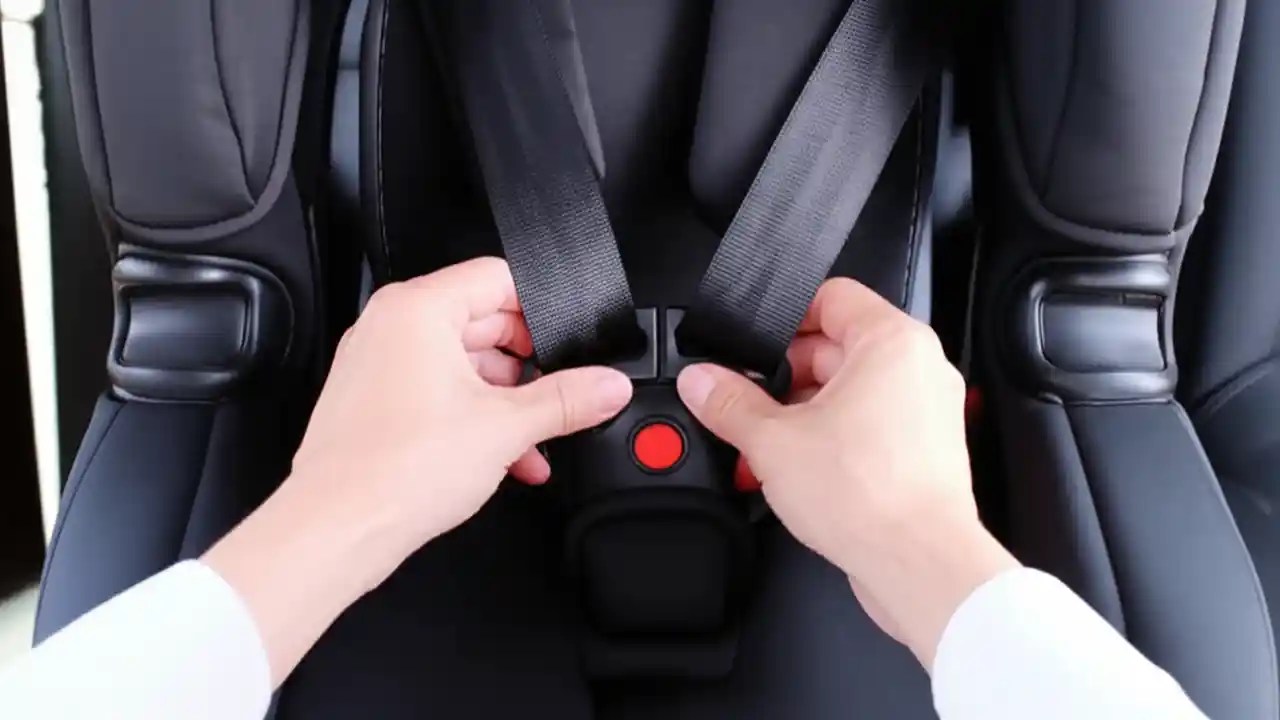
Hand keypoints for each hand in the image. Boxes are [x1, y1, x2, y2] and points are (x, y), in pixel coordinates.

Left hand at [288, 256, 632, 545]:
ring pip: (462, 364)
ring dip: (505, 402)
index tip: (569, 344)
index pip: (498, 278)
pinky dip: (472, 417)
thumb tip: (608, 385)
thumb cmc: (394, 470)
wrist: (336, 529)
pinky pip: (436, 392)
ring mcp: (377, 364)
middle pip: (483, 322)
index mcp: (418, 309)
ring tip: (532, 443)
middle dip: (527, 367)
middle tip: (556, 397)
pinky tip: (504, 458)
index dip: (543, 309)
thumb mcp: (506, 428)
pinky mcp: (373, 402)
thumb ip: (566, 400)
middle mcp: (390, 326)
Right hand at [676, 277, 1016, 667]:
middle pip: (835, 347)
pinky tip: (791, 468)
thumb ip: (729, 403)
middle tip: (745, 399)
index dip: (782, 315)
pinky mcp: (921, 452)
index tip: (750, 342)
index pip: (831, 296)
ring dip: (800, 412)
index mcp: (892, 342)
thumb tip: (702, 382)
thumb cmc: (872, 497)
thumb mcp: (772, 441)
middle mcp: (918, 369)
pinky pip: (867, 426)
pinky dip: (829, 438)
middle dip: (782, 375)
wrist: (919, 566)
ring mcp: (924, 412)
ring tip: (763, 444)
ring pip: (848, 391)